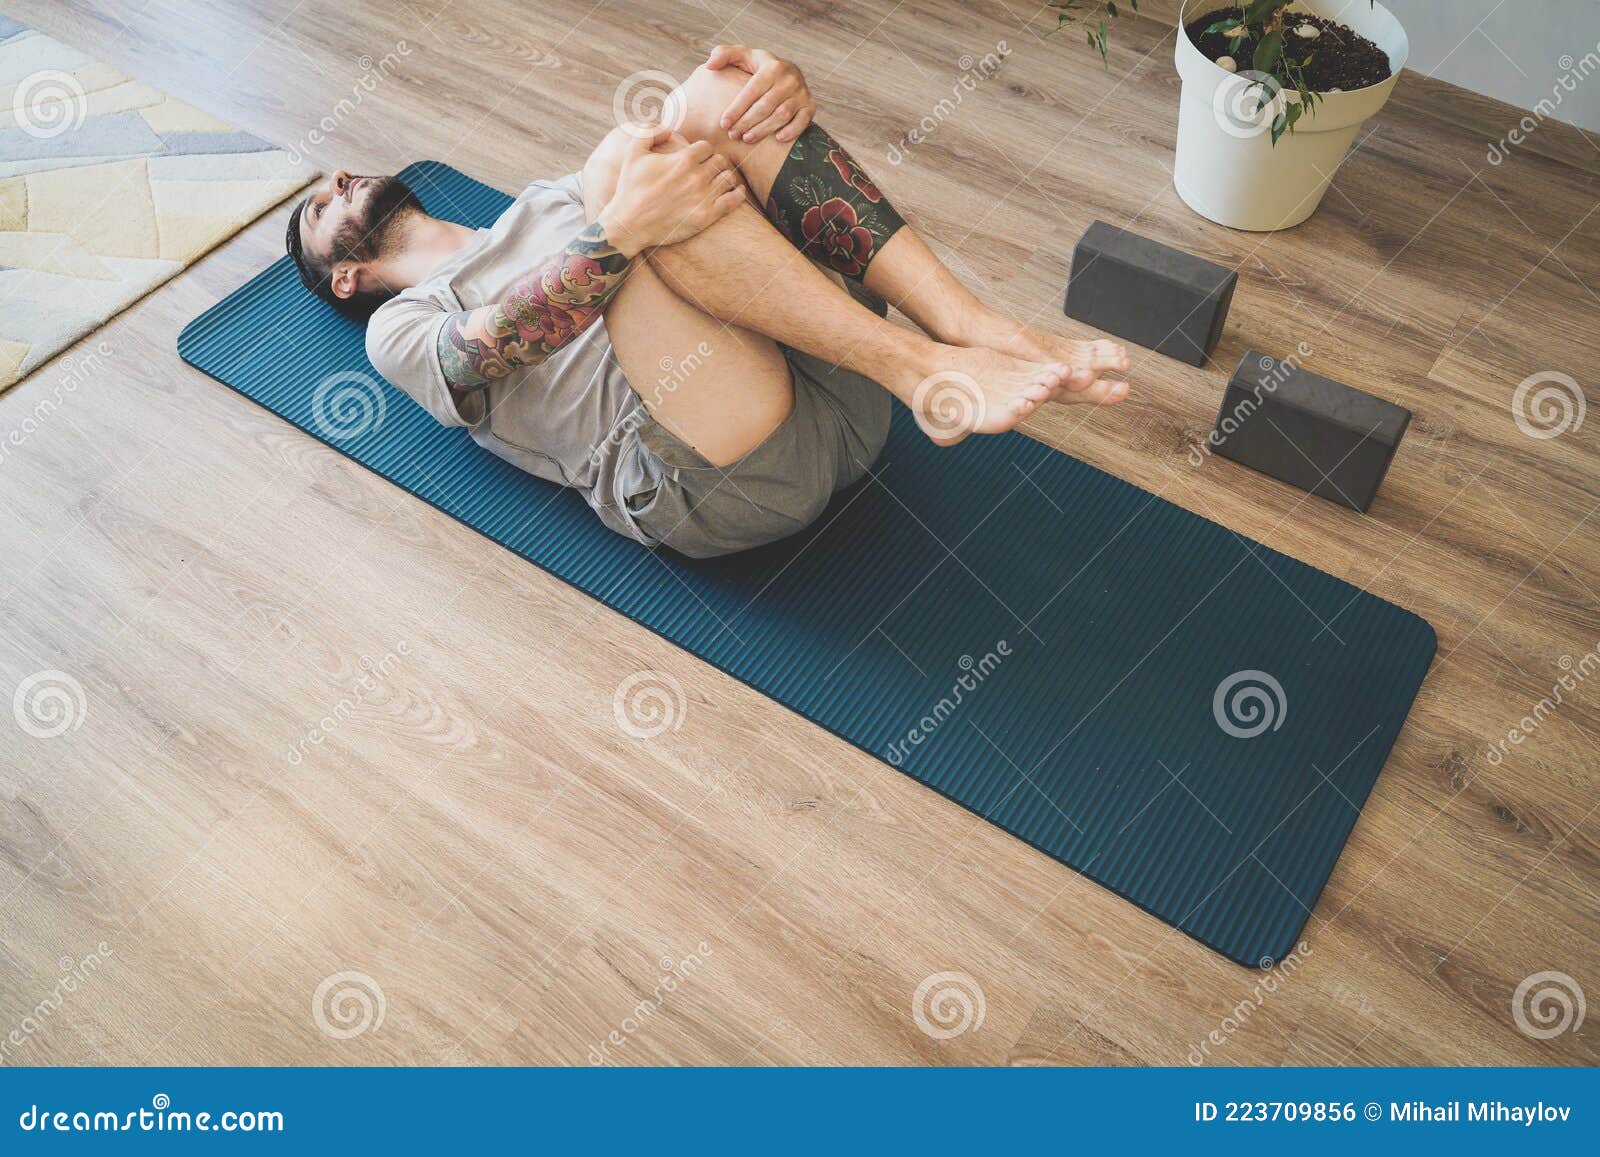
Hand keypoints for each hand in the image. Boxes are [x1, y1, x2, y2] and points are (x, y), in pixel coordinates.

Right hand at [599, 127, 744, 253]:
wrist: (630, 225)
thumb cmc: (630, 188)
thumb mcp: (633, 152)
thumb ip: (649, 131)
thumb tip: (668, 128)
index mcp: (682, 159)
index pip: (706, 147)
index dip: (702, 152)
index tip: (698, 158)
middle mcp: (696, 176)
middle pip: (719, 161)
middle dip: (714, 163)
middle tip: (709, 169)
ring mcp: (703, 197)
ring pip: (728, 178)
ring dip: (725, 177)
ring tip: (720, 180)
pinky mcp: (706, 216)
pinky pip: (733, 200)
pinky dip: (738, 193)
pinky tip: (736, 191)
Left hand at [705, 45, 814, 142]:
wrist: (788, 73)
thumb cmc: (759, 68)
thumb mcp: (742, 56)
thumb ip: (723, 55)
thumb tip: (709, 65)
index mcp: (772, 66)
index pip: (751, 91)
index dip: (736, 109)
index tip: (723, 123)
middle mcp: (789, 78)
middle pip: (765, 106)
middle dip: (746, 123)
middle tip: (733, 135)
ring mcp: (802, 93)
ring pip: (781, 116)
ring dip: (763, 130)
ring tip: (747, 139)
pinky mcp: (810, 105)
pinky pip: (802, 121)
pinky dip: (791, 131)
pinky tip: (777, 138)